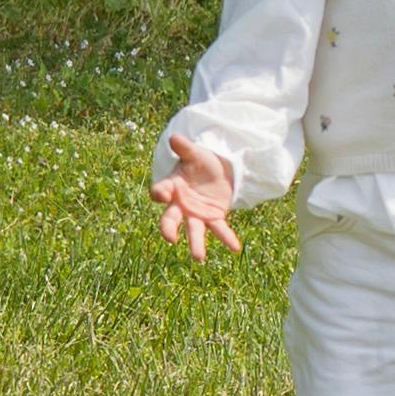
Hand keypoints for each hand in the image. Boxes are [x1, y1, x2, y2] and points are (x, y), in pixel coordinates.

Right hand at [153, 145, 240, 261]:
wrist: (218, 169)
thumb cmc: (201, 161)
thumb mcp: (195, 153)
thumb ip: (185, 148)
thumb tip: (175, 138)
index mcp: (171, 186)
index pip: (159, 192)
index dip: (159, 193)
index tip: (161, 194)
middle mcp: (180, 204)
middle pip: (170, 219)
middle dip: (168, 229)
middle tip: (170, 239)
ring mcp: (196, 213)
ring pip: (194, 230)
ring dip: (196, 244)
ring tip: (199, 258)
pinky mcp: (213, 217)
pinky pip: (220, 229)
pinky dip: (227, 238)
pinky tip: (235, 247)